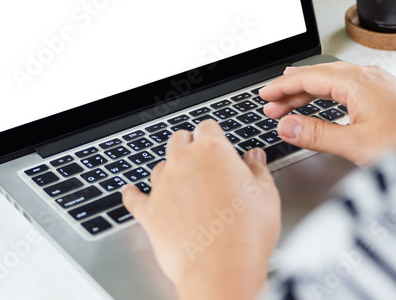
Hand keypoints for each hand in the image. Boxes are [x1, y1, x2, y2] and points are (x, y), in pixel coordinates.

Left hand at [121, 120, 279, 299]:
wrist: (221, 268)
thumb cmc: (247, 233)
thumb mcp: (265, 194)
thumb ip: (257, 169)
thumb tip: (254, 156)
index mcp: (213, 150)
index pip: (207, 126)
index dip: (214, 135)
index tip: (219, 143)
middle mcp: (183, 162)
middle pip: (178, 139)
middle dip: (189, 146)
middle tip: (201, 160)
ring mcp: (162, 187)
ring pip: (159, 166)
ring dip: (169, 171)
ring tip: (181, 184)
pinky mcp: (148, 212)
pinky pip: (133, 197)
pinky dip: (132, 193)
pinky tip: (130, 191)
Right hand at [260, 62, 395, 165]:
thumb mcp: (355, 143)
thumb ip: (317, 134)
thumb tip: (287, 127)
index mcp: (356, 82)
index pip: (308, 78)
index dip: (282, 88)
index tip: (264, 97)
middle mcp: (366, 75)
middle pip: (318, 75)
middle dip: (291, 90)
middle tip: (271, 105)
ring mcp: (378, 82)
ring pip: (333, 80)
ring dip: (309, 92)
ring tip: (290, 105)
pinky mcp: (386, 93)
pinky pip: (347, 86)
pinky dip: (327, 94)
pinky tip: (324, 105)